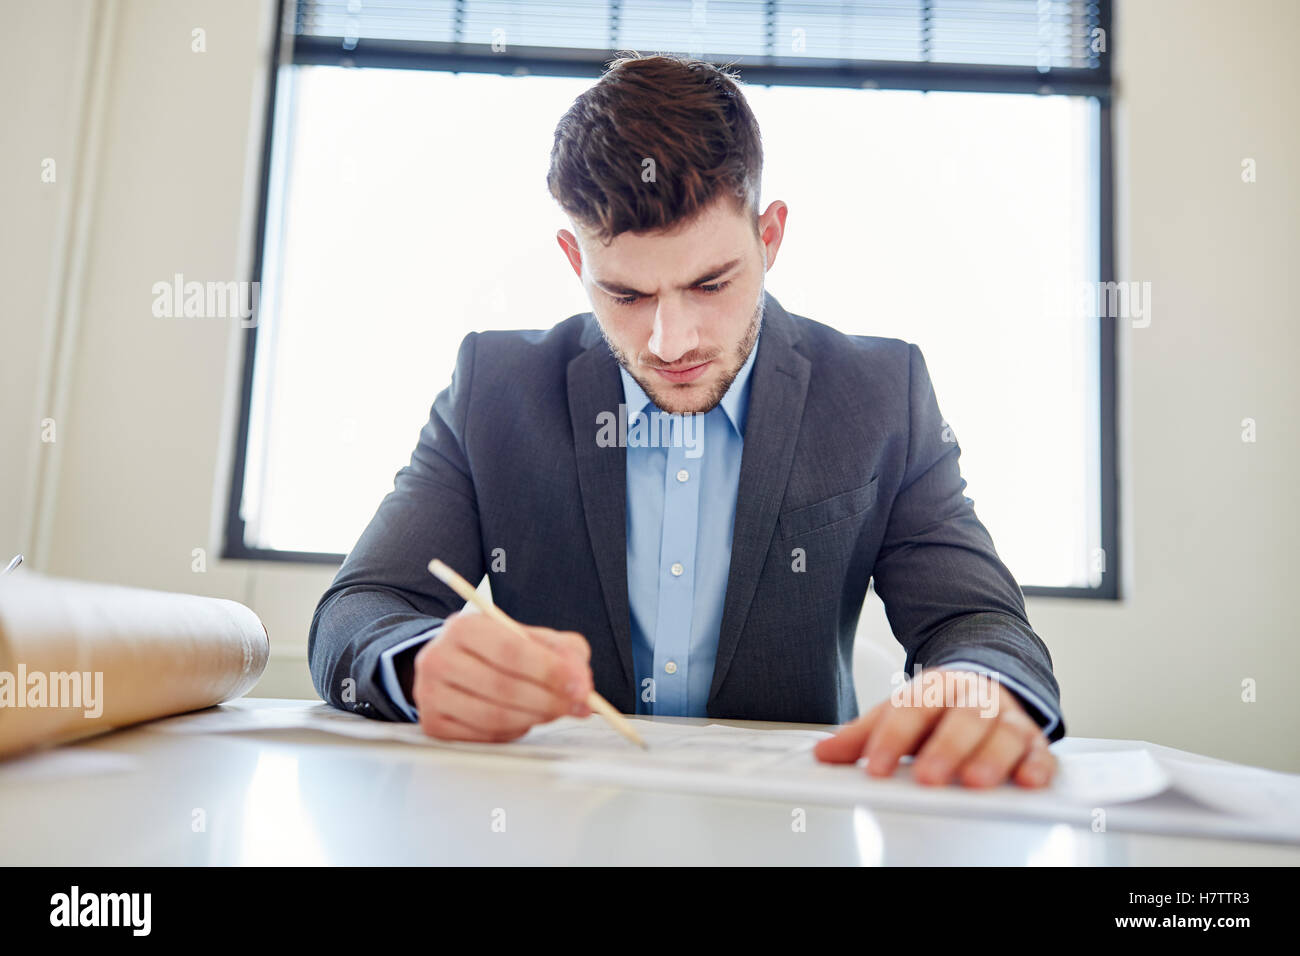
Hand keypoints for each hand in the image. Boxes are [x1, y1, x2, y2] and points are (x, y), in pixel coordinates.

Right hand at [411, 611, 593, 741]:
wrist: (450, 664)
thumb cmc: (496, 650)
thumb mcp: (528, 637)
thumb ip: (562, 652)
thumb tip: (581, 683)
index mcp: (464, 626)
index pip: (511, 650)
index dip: (550, 671)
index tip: (582, 687)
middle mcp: (439, 658)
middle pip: (502, 687)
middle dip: (549, 700)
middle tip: (579, 706)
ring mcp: (430, 694)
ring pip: (493, 717)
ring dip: (535, 718)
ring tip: (555, 712)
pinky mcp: (432, 724)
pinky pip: (484, 736)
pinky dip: (513, 731)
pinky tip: (525, 720)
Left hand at [813, 669, 1056, 787]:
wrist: (987, 681)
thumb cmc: (938, 709)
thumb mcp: (899, 714)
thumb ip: (863, 735)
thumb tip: (822, 753)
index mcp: (935, 689)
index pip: (911, 710)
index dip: (891, 738)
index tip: (875, 767)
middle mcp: (973, 699)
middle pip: (960, 720)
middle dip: (944, 749)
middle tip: (927, 777)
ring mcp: (1006, 717)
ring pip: (1002, 734)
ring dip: (991, 758)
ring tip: (975, 782)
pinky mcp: (1034, 741)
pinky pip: (1040, 752)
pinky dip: (1037, 766)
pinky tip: (1029, 781)